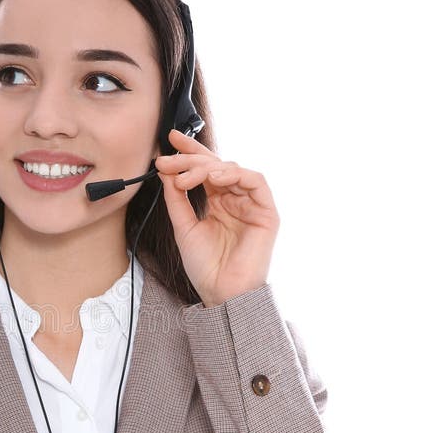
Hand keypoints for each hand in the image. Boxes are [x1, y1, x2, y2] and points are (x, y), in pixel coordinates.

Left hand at [154, 128, 279, 306]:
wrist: (222, 293)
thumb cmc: (205, 266)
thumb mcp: (183, 226)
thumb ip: (176, 198)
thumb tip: (165, 169)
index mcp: (217, 202)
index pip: (204, 170)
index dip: (189, 153)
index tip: (168, 140)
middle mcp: (235, 199)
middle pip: (216, 165)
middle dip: (191, 158)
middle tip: (169, 158)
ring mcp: (251, 204)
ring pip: (233, 169)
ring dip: (207, 168)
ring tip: (185, 177)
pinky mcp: (266, 212)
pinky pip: (255, 181)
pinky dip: (235, 174)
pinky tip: (215, 178)